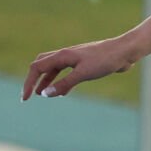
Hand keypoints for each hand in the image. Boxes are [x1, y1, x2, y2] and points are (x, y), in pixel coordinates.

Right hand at [22, 35, 136, 100]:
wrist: (124, 52)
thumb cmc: (104, 60)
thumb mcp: (82, 74)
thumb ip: (64, 84)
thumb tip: (45, 94)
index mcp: (62, 56)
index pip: (37, 68)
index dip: (29, 83)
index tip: (26, 98)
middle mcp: (65, 55)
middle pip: (42, 65)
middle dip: (34, 80)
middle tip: (30, 95)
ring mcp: (75, 59)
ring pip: (54, 70)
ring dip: (47, 82)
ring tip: (42, 95)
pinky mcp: (84, 64)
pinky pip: (66, 73)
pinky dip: (61, 82)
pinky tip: (62, 92)